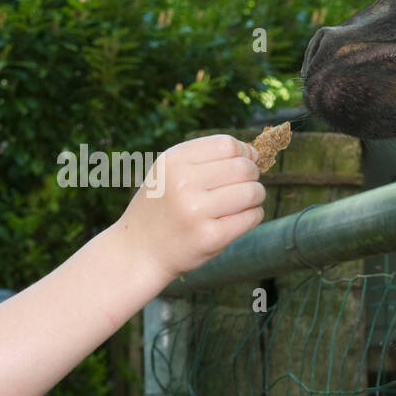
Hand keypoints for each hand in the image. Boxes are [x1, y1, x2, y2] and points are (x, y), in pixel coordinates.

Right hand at [115, 134, 265, 280]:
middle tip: (245, 186)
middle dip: (252, 176)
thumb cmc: (161, 208)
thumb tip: (254, 152)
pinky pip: (251, 217)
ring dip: (256, 196)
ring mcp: (196, 211)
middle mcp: (183, 183)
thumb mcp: (168, 172)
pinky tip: (239, 219)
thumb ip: (205, 157)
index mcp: (173, 162)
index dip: (244, 152)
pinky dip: (253, 215)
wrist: (138, 251)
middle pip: (243, 168)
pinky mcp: (210, 237)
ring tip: (244, 203)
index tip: (245, 162)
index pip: (227, 145)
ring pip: (252, 192)